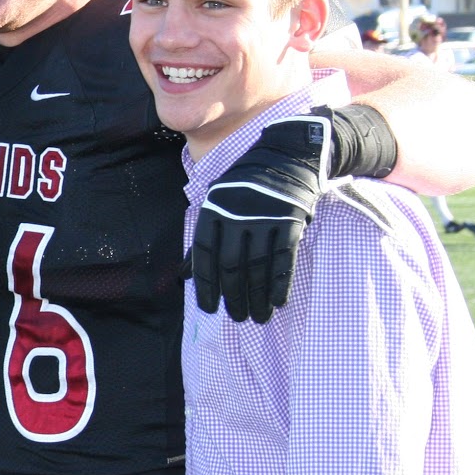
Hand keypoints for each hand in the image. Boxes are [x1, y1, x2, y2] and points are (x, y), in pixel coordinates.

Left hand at [190, 114, 329, 322]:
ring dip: (257, 296)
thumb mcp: (217, 203)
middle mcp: (236, 215)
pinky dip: (279, 283)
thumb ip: (203, 239)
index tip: (209, 308)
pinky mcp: (289, 222)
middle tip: (237, 317)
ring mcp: (264, 218)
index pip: (203, 253)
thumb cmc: (246, 185)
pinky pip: (283, 259)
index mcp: (214, 211)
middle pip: (231, 265)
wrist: (287, 157)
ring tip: (257, 317)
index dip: (205, 284)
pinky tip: (278, 301)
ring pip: (257, 266)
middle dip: (233, 295)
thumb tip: (185, 274)